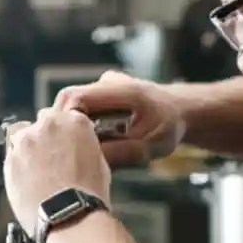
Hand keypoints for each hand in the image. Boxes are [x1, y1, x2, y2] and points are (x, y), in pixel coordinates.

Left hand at [4, 109, 112, 237]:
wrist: (67, 214)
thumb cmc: (88, 194)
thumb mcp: (98, 163)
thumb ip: (82, 146)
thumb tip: (76, 148)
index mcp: (75, 122)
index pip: (64, 115)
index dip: (63, 131)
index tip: (63, 142)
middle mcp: (48, 125)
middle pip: (41, 121)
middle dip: (44, 135)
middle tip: (50, 158)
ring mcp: (26, 141)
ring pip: (21, 134)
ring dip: (27, 147)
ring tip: (35, 170)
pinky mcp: (9, 159)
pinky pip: (10, 155)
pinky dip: (16, 164)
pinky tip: (26, 180)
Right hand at [54, 70, 187, 166]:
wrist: (180, 111)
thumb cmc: (169, 128)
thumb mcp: (150, 147)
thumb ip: (121, 153)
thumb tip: (89, 161)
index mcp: (122, 90)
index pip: (75, 98)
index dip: (63, 120)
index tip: (64, 144)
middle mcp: (109, 82)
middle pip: (68, 99)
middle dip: (62, 125)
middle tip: (63, 151)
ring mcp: (103, 84)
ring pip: (71, 103)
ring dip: (69, 125)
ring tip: (73, 148)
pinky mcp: (101, 92)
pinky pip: (80, 105)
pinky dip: (77, 122)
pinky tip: (83, 141)